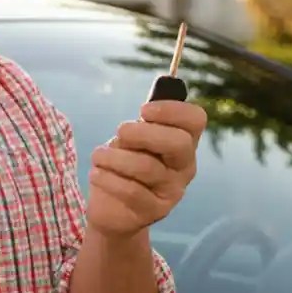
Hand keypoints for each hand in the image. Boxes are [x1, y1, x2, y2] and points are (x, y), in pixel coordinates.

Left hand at [87, 100, 206, 238]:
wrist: (113, 210)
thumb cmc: (125, 164)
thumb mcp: (133, 139)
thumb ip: (144, 119)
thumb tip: (162, 82)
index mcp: (184, 142)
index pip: (195, 119)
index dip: (171, 110)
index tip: (142, 111)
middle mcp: (184, 166)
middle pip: (178, 142)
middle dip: (143, 133)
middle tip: (120, 132)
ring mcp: (172, 190)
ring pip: (147, 167)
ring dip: (114, 156)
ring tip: (98, 156)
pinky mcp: (155, 210)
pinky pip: (131, 190)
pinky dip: (108, 178)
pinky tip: (96, 174)